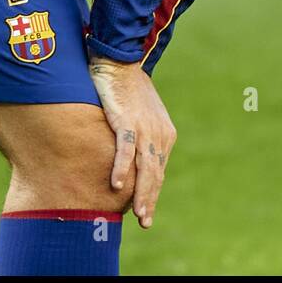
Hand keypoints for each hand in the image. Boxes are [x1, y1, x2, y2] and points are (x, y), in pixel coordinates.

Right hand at [87, 51, 176, 228]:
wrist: (120, 60)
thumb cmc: (128, 89)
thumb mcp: (140, 115)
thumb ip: (140, 136)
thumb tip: (130, 157)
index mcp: (165, 134)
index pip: (159, 170)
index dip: (152, 192)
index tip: (146, 210)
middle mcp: (159, 133)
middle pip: (155, 173)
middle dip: (150, 200)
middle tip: (146, 222)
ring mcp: (144, 127)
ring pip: (144, 166)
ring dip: (141, 192)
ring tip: (138, 214)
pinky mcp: (126, 120)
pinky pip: (125, 148)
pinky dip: (121, 168)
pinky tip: (116, 186)